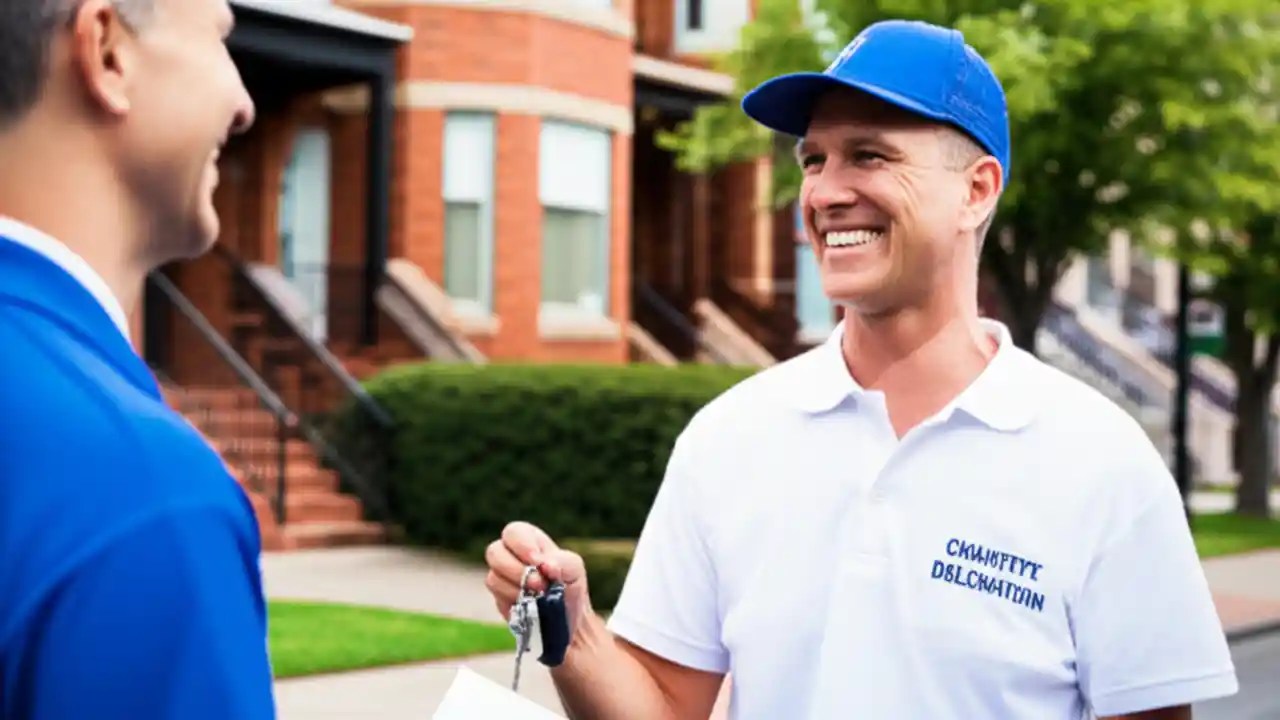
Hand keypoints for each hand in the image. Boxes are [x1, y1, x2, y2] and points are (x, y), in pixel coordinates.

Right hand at [485, 521, 591, 638]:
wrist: (568, 615)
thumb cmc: (570, 584)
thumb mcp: (574, 568)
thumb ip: (562, 562)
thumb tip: (544, 565)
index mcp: (529, 539)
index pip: (513, 532)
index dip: (521, 545)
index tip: (537, 562)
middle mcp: (511, 554)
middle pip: (494, 552)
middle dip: (516, 570)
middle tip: (538, 584)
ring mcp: (502, 576)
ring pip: (493, 577)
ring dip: (517, 588)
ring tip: (538, 595)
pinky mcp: (500, 597)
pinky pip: (497, 597)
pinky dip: (514, 600)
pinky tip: (529, 604)